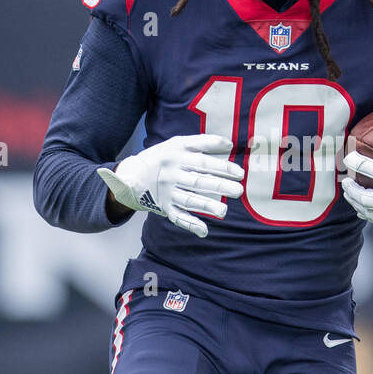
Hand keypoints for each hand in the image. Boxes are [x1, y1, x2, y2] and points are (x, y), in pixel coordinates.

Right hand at [97, 133, 243, 237]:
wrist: (132, 173)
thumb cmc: (163, 156)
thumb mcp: (178, 143)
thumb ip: (203, 142)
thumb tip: (229, 143)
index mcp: (177, 156)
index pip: (203, 161)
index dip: (222, 167)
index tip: (240, 173)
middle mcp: (171, 174)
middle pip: (198, 181)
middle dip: (219, 186)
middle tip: (238, 190)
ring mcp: (167, 192)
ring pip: (188, 200)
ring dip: (206, 206)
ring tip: (223, 211)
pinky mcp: (164, 206)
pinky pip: (177, 216)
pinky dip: (190, 224)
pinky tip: (204, 231)